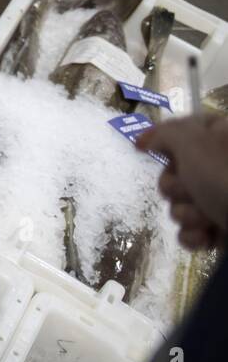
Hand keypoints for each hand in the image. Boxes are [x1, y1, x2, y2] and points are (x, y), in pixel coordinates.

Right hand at [135, 115, 227, 250]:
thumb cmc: (226, 178)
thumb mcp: (195, 144)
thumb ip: (166, 134)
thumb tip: (146, 139)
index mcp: (226, 138)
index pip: (189, 126)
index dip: (164, 137)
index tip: (142, 148)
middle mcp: (224, 166)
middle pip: (176, 171)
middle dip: (176, 188)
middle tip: (190, 191)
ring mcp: (223, 199)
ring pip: (181, 204)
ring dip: (186, 214)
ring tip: (206, 219)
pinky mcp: (223, 229)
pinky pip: (190, 230)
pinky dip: (194, 235)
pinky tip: (205, 235)